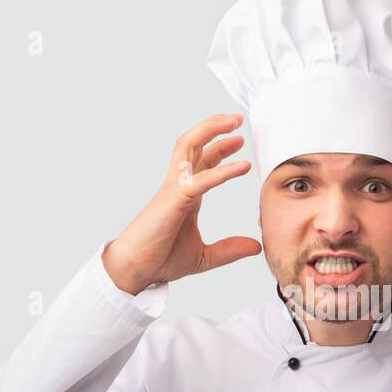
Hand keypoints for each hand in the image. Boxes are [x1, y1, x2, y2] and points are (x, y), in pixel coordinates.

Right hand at [103, 113, 260, 294]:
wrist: (136, 271)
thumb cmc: (160, 260)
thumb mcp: (205, 256)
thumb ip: (230, 250)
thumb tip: (255, 246)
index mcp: (185, 195)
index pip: (201, 162)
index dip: (219, 148)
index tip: (238, 142)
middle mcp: (178, 186)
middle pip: (194, 144)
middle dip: (215, 127)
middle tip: (238, 120)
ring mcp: (174, 189)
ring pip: (189, 146)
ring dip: (211, 131)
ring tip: (233, 123)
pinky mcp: (174, 199)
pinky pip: (200, 179)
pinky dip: (223, 171)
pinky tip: (243, 167)